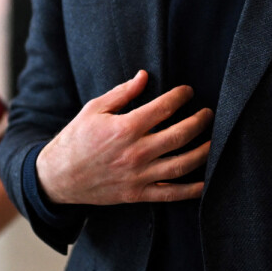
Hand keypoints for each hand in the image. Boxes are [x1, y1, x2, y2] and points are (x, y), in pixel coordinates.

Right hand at [36, 70, 212, 204]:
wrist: (58, 176)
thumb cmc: (75, 139)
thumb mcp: (93, 109)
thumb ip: (122, 93)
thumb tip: (144, 76)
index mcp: (124, 128)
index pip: (163, 108)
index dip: (180, 97)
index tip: (187, 91)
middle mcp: (135, 152)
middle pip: (179, 136)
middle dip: (199, 122)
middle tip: (208, 113)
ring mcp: (138, 175)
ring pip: (181, 165)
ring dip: (203, 151)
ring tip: (213, 140)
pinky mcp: (137, 194)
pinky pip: (171, 194)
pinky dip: (191, 190)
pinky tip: (205, 181)